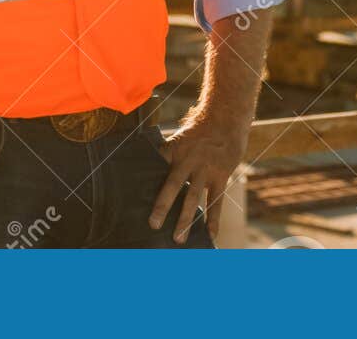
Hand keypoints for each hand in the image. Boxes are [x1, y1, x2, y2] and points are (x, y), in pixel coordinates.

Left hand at [149, 116, 247, 242]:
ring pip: (193, 198)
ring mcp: (205, 169)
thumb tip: (148, 168)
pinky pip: (216, 201)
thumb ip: (167, 155)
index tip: (130, 195)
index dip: (142, 176)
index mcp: (173, 149)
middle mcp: (188, 161)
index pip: (155, 165)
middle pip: (173, 186)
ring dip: (186, 220)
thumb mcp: (180, 136)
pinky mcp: (221, 176)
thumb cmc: (200, 130)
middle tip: (154, 225)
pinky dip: (213, 219)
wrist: (227, 118)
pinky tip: (210, 234)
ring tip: (178, 238)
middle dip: (163, 206)